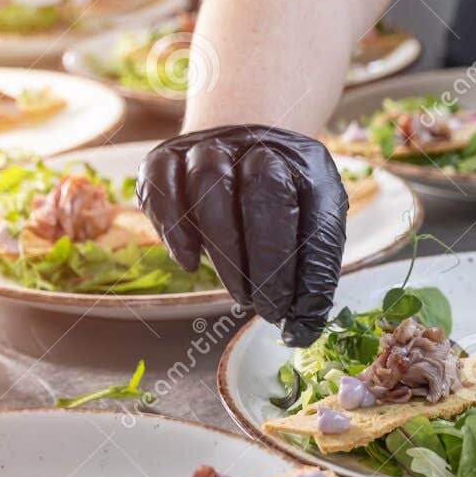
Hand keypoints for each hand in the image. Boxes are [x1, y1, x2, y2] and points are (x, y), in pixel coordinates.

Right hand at [137, 125, 346, 345]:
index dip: (307, 271)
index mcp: (308, 164)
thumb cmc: (277, 209)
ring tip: (238, 294)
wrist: (235, 154)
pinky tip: (190, 263)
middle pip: (263, 190)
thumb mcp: (306, 231)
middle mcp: (259, 144)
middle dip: (266, 260)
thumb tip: (299, 332)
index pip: (314, 213)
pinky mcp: (165, 158)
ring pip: (210, 185)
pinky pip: (162, 186)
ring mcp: (209, 146)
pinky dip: (174, 228)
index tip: (296, 316)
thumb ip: (309, 277)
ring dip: (225, 250)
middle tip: (266, 307)